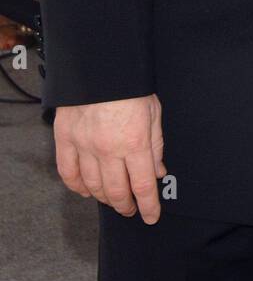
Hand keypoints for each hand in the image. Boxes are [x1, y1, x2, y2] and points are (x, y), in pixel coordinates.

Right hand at [53, 95, 166, 223]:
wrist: (100, 64)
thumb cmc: (131, 86)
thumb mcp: (154, 112)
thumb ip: (156, 145)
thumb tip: (159, 172)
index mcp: (135, 142)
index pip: (143, 185)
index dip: (149, 206)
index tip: (151, 217)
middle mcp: (108, 149)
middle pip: (117, 191)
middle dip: (126, 205)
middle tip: (131, 209)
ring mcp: (84, 145)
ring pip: (93, 186)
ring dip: (104, 198)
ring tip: (112, 200)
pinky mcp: (65, 139)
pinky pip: (68, 172)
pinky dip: (77, 186)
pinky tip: (86, 190)